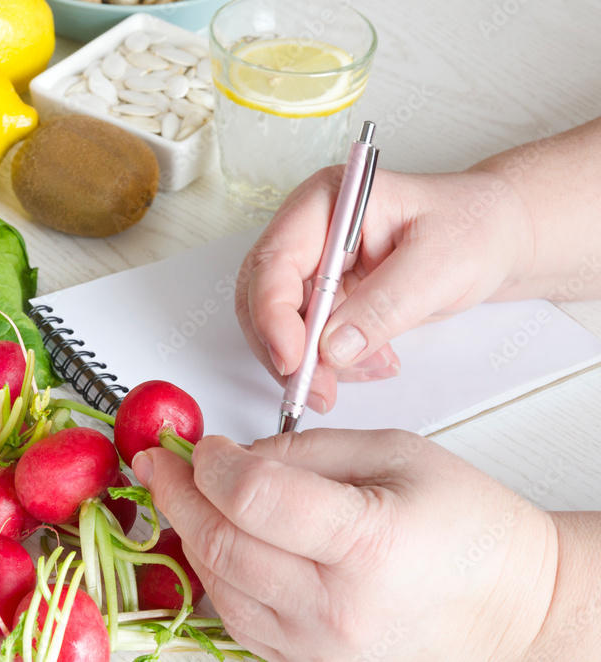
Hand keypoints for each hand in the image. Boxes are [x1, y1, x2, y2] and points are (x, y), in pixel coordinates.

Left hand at [131, 430, 557, 661]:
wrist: (512, 608)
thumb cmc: (470, 530)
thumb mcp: (396, 454)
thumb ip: (305, 450)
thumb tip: (235, 454)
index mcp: (367, 544)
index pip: (253, 498)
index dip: (210, 463)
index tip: (200, 444)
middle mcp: (337, 608)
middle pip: (220, 544)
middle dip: (177, 494)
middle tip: (161, 463)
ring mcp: (321, 648)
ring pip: (218, 586)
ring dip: (190, 535)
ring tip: (187, 497)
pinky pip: (238, 621)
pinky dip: (217, 576)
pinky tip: (220, 542)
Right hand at [235, 166, 533, 412]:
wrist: (496, 237)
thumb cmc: (474, 229)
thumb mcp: (440, 264)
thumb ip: (384, 306)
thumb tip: (331, 348)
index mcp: (326, 202)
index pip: (274, 260)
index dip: (273, 314)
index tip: (293, 360)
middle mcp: (309, 230)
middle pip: (261, 295)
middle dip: (284, 348)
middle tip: (316, 389)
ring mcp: (314, 264)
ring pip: (278, 324)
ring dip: (308, 362)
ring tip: (366, 372)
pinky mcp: (324, 295)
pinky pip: (307, 338)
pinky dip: (330, 362)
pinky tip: (373, 363)